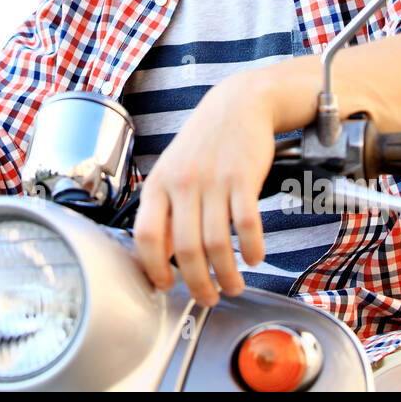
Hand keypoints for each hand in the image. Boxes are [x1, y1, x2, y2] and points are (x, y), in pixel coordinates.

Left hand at [132, 71, 275, 305]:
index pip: (147, 236)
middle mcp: (182, 183)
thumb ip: (166, 208)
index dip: (153, 268)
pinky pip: (246, 225)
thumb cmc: (205, 142)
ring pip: (216, 244)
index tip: (165, 285)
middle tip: (208, 297)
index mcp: (159, 184)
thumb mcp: (174, 169)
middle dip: (198, 283)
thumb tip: (162, 255)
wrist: (239, 103)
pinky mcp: (243, 178)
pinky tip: (254, 257)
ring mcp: (213, 181)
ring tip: (233, 286)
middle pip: (185, 249)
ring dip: (227, 274)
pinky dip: (251, 249)